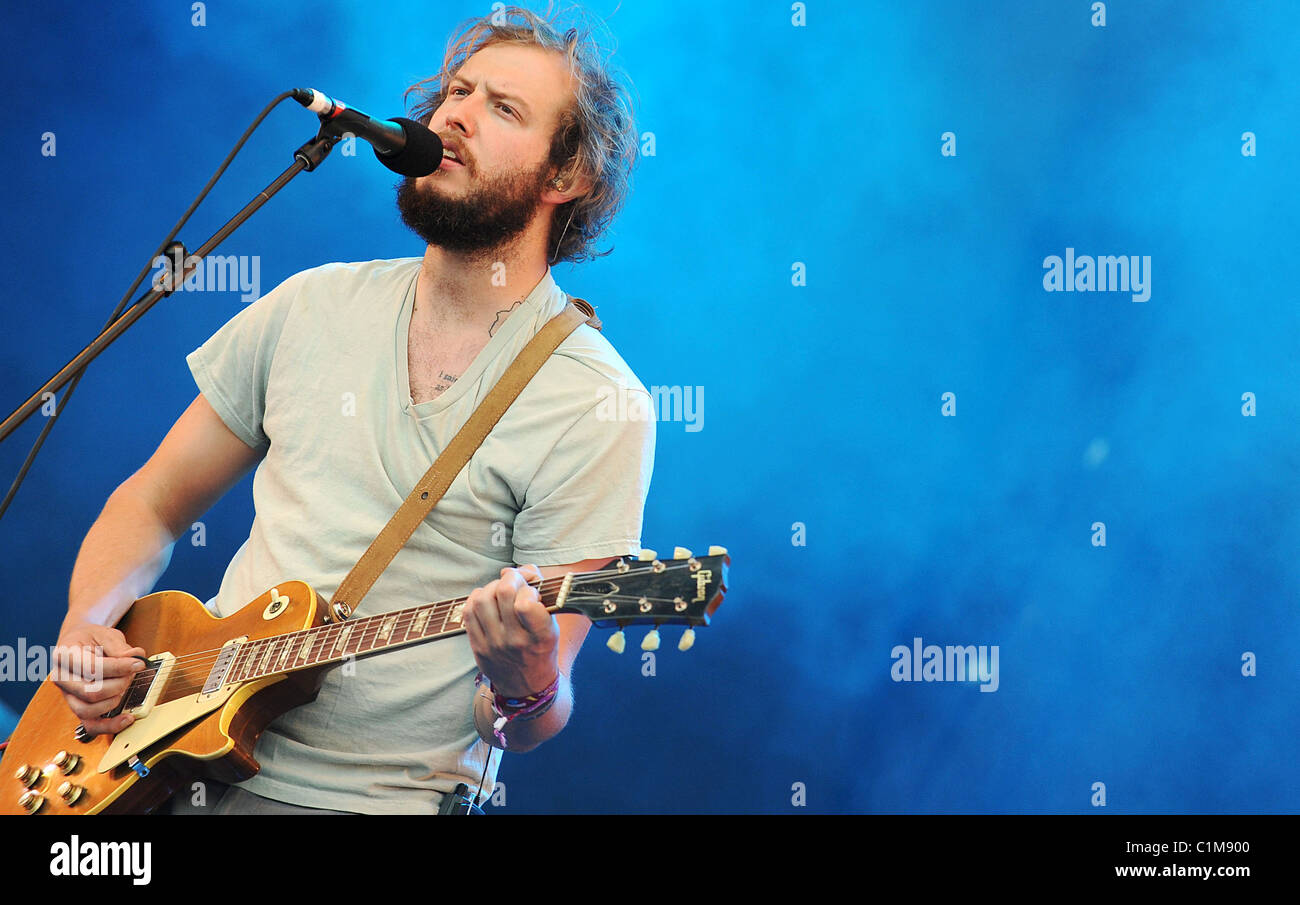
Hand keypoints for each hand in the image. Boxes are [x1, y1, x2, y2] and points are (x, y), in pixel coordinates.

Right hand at [51, 622, 146, 736]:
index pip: (92, 668)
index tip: (139, 664)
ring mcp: (68, 696)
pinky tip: (127, 718)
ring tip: (125, 686)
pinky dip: (109, 726)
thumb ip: (120, 647)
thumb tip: (135, 657)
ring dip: (115, 700)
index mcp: (64, 656)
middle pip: (91, 692)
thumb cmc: (91, 639)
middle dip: (119, 684)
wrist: (78, 643)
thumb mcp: (105, 634)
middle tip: (132, 673)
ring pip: (88, 710)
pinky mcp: (78, 707)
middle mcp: (62, 678)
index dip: (119, 668)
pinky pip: (90, 725)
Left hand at [462, 565, 559, 698]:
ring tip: (500, 591)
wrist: (527, 687)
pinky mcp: (477, 647)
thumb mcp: (551, 623)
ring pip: (483, 599)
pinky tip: (487, 601)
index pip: (526, 603)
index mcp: (541, 636)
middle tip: (515, 581)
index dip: (529, 588)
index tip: (533, 592)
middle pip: (503, 593)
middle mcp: (516, 642)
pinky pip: (469, 612)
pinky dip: (477, 598)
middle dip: (510, 578)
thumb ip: (538, 592)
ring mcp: (493, 645)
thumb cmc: (542, 648)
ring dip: (492, 587)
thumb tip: (511, 570)